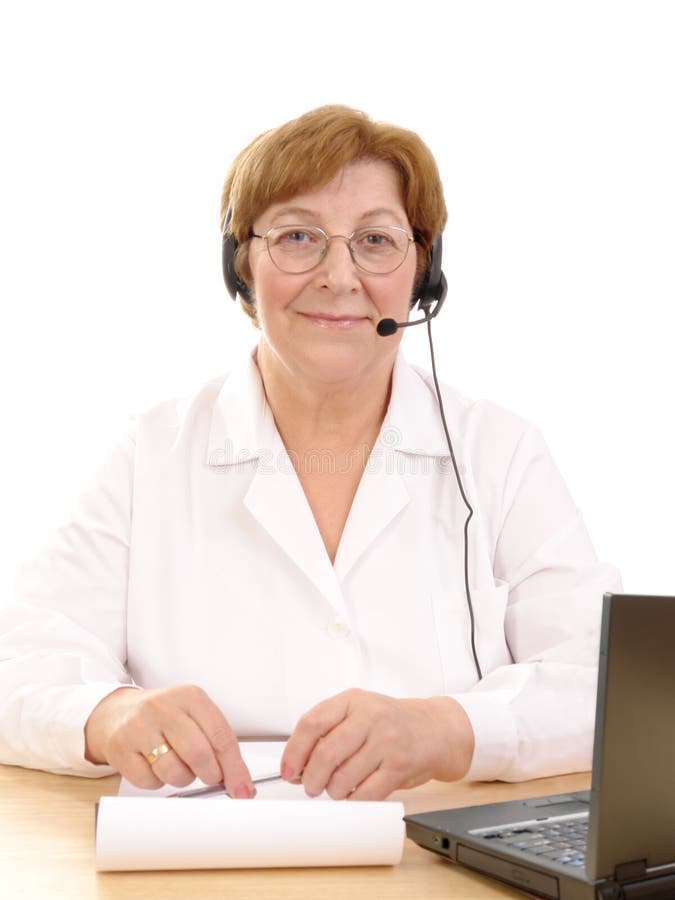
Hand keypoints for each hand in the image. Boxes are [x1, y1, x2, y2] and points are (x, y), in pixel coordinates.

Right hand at [84, 685, 253, 796]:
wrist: (117, 713)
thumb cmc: (163, 718)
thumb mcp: (194, 716)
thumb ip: (217, 742)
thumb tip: (240, 782)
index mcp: (190, 696)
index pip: (221, 736)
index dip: (235, 768)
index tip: (243, 789)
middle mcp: (164, 707)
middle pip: (199, 754)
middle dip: (210, 774)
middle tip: (210, 777)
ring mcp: (139, 726)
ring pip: (174, 771)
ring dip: (183, 779)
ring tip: (178, 765)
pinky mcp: (120, 748)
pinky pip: (149, 781)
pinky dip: (157, 782)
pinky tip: (154, 765)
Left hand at [280, 688, 474, 800]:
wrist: (435, 729)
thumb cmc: (392, 721)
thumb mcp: (358, 711)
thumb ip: (328, 730)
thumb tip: (296, 764)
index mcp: (352, 700)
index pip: (312, 723)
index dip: (294, 751)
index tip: (288, 769)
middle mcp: (370, 717)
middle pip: (325, 754)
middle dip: (311, 778)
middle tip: (311, 785)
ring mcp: (386, 742)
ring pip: (343, 777)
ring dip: (332, 791)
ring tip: (336, 788)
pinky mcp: (399, 767)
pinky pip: (365, 793)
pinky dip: (354, 800)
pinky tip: (355, 794)